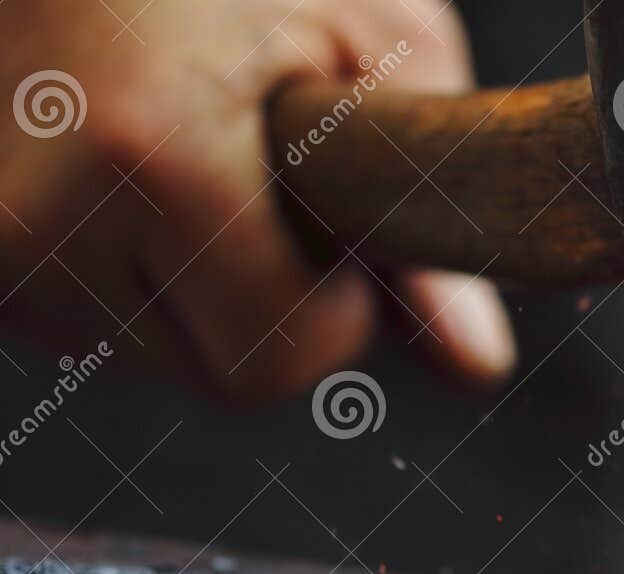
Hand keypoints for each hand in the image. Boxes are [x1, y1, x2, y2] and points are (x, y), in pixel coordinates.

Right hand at [0, 0, 514, 397]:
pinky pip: (90, 327)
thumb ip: (428, 210)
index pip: (285, 360)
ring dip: (200, 293)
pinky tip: (128, 181)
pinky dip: (130, 277)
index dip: (339, 302)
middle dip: (272, 304)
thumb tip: (476, 367)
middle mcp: (38, 216)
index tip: (331, 212)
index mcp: (147, 156)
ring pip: (157, 363)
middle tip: (256, 176)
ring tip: (181, 160)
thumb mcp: (374, 41)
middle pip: (225, 379)